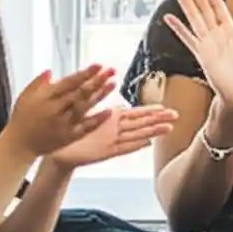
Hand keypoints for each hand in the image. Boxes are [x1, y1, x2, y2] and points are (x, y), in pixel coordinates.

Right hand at [5, 65, 115, 156]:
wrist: (19, 145)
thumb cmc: (21, 119)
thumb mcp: (25, 97)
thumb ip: (38, 83)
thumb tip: (50, 72)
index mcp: (45, 98)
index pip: (69, 82)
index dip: (85, 74)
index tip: (98, 65)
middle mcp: (56, 110)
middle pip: (80, 93)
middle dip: (97, 80)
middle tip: (111, 71)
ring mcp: (64, 124)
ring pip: (85, 107)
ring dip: (100, 95)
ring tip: (113, 84)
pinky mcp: (69, 137)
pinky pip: (86, 127)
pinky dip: (98, 120)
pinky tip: (110, 111)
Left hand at [50, 105, 178, 168]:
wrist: (56, 149)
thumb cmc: (68, 130)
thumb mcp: (81, 108)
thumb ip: (92, 96)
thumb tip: (101, 81)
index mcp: (110, 119)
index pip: (134, 113)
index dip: (149, 110)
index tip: (164, 106)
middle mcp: (114, 130)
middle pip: (141, 123)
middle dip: (158, 118)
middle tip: (176, 114)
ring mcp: (111, 141)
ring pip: (137, 135)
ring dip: (153, 132)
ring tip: (169, 128)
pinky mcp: (105, 151)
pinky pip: (123, 147)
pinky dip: (136, 145)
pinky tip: (148, 143)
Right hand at [163, 0, 232, 111]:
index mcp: (231, 30)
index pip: (218, 5)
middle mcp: (217, 34)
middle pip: (202, 7)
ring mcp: (208, 44)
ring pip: (194, 17)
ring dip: (185, 2)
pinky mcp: (202, 56)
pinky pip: (188, 39)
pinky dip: (179, 29)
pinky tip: (168, 18)